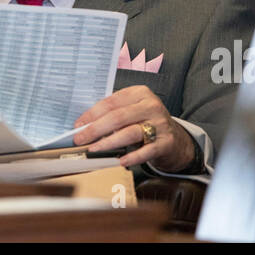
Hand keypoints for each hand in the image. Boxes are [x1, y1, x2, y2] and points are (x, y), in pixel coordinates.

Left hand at [72, 85, 196, 172]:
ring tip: (94, 149)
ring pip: (130, 133)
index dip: (92, 114)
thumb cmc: (147, 122)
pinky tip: (120, 161)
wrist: (175, 138)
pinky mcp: (166, 142)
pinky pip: (146, 150)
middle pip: (118, 117)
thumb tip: (85, 125)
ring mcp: (160, 124)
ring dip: (108, 142)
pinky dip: (132, 156)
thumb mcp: (133, 110)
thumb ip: (113, 113)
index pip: (111, 102)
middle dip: (95, 129)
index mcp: (140, 93)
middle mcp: (151, 106)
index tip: (79, 125)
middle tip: (81, 139)